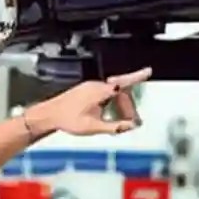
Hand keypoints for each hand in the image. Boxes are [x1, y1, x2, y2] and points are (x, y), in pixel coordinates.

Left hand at [26, 67, 151, 135]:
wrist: (49, 115)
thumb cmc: (68, 120)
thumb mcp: (93, 127)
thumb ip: (114, 127)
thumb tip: (131, 126)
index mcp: (99, 92)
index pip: (122, 83)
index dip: (137, 77)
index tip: (148, 71)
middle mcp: (95, 86)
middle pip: (120, 93)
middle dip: (128, 107)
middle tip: (133, 123)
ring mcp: (90, 87)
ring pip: (113, 94)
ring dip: (120, 107)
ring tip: (121, 122)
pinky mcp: (87, 90)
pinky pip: (105, 94)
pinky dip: (111, 104)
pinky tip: (107, 116)